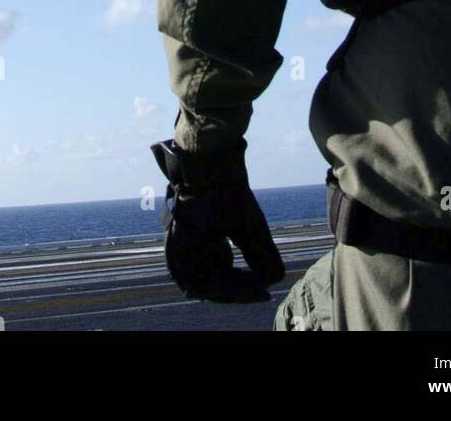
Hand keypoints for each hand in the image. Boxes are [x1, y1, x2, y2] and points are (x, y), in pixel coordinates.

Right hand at [151, 139, 283, 302]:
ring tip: (251, 274)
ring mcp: (179, 244)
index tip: (266, 292)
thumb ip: (263, 256)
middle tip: (262, 289)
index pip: (215, 288)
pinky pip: (202, 260)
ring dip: (227, 278)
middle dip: (236, 287)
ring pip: (205, 274)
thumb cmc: (226, 190)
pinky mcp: (186, 235)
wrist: (209, 158)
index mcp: (184, 252)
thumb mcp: (250, 224)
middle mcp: (176, 252)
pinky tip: (235, 257)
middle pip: (208, 285)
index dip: (242, 293)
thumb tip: (273, 281)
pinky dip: (220, 263)